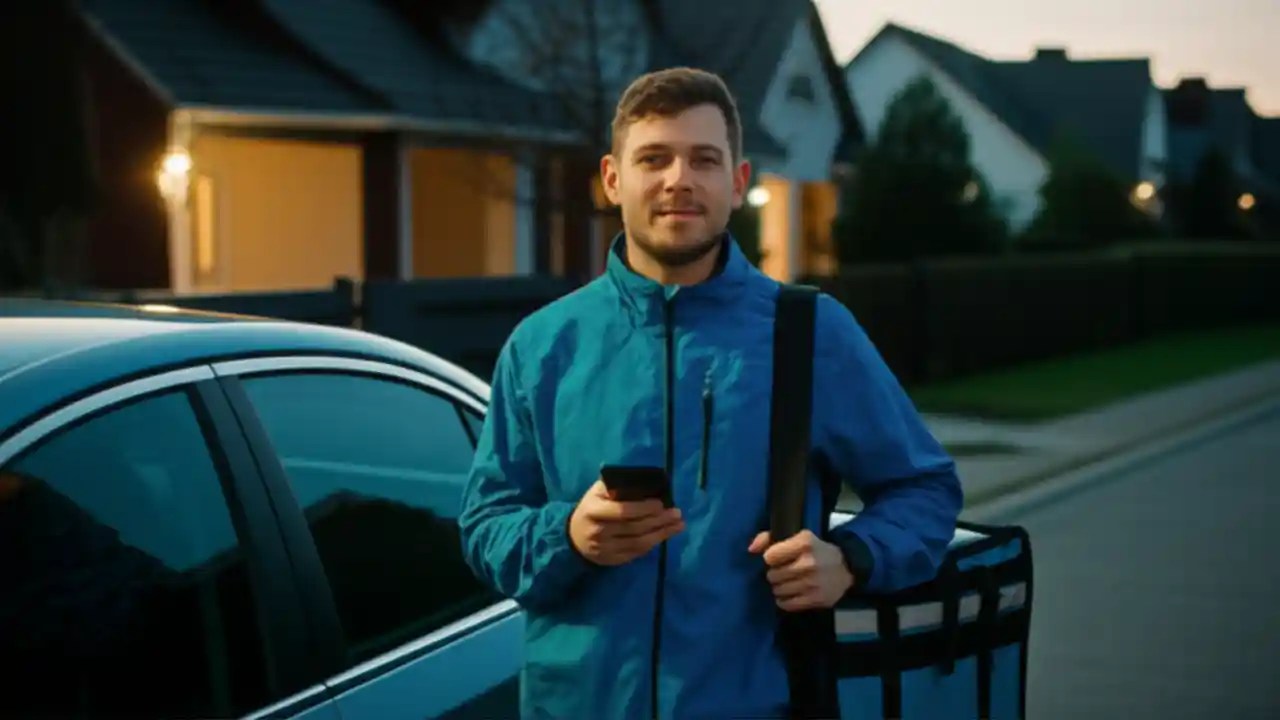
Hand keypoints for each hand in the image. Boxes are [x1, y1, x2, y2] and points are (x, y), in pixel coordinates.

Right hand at [569, 479, 684, 565]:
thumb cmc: (592, 508)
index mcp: (593, 510)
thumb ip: (615, 486)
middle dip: (658, 520)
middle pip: (633, 527)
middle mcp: (598, 531)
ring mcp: (605, 549)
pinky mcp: (612, 560)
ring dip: (661, 534)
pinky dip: (653, 544)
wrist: (574, 537)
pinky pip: (636, 553)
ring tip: (678, 525)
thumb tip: (645, 481)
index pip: (621, 511)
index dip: (643, 508)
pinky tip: (665, 535)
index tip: (661, 503)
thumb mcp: (597, 493)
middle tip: (677, 513)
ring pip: (638, 543)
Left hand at [748, 530, 853, 611]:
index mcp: (804, 543)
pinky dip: (785, 600)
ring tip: (789, 582)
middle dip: (775, 574)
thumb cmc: (817, 550)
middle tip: (785, 572)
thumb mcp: (798, 537)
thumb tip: (750, 549)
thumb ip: (769, 538)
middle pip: (772, 575)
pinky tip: (791, 593)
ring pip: (778, 590)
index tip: (778, 558)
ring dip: (780, 587)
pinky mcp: (815, 599)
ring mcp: (812, 583)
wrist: (846, 569)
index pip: (770, 556)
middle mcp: (808, 563)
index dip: (771, 558)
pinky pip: (786, 604)